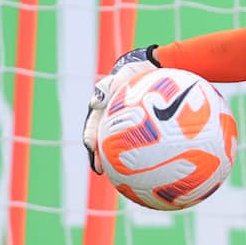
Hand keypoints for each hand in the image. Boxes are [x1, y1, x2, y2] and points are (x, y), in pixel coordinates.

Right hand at [82, 45, 160, 173]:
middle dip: (99, 156)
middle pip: (104, 141)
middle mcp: (113, 120)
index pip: (92, 126)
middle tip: (99, 169)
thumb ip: (110, 86)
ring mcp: (128, 126)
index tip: (89, 148)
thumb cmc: (137, 71)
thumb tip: (94, 102)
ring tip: (123, 177)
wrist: (154, 68)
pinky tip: (156, 169)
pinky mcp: (143, 130)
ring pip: (122, 147)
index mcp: (105, 109)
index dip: (89, 138)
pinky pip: (145, 145)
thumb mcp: (124, 74)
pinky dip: (148, 156)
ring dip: (120, 162)